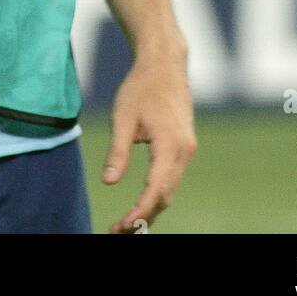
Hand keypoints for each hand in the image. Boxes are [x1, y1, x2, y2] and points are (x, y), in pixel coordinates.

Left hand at [102, 51, 196, 233]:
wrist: (165, 64)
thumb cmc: (141, 87)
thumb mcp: (123, 118)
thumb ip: (117, 152)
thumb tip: (108, 183)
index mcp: (170, 145)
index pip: (155, 190)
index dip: (138, 212)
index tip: (120, 226)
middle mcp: (184, 151)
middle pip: (165, 195)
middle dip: (144, 217)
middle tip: (118, 231)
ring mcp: (187, 149)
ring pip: (170, 188)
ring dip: (151, 208)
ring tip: (127, 223)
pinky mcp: (184, 146)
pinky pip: (172, 177)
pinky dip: (158, 193)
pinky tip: (142, 202)